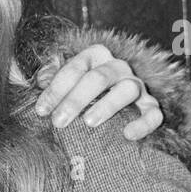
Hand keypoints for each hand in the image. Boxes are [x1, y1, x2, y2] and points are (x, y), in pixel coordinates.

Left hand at [34, 44, 162, 140]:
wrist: (109, 98)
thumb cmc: (77, 93)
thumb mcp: (62, 82)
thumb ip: (48, 78)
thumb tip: (36, 81)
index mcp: (95, 56)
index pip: (75, 68)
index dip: (56, 89)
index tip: (41, 111)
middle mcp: (118, 67)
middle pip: (99, 77)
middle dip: (76, 99)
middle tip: (59, 122)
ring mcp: (137, 85)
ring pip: (128, 89)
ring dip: (107, 105)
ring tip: (88, 122)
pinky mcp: (150, 106)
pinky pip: (154, 113)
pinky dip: (143, 124)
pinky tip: (127, 135)